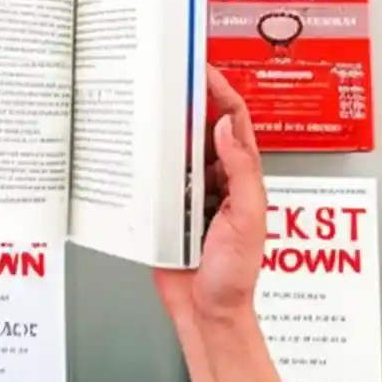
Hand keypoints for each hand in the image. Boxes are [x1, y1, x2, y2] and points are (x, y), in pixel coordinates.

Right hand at [155, 65, 266, 323]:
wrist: (206, 311)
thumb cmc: (234, 277)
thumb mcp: (247, 220)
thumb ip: (241, 173)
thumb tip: (227, 130)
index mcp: (243, 177)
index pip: (236, 122)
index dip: (222, 91)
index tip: (205, 69)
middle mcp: (216, 180)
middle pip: (202, 129)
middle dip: (188, 102)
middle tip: (170, 79)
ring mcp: (190, 194)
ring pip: (175, 150)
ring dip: (164, 131)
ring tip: (149, 108)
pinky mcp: (167, 209)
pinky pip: (153, 178)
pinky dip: (145, 163)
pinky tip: (134, 152)